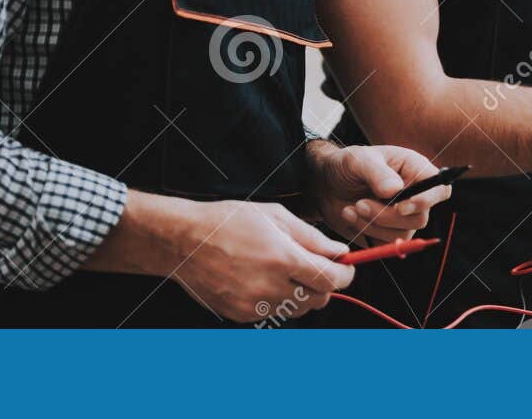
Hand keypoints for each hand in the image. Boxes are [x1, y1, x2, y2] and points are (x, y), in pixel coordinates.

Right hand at [170, 200, 354, 322]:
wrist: (185, 241)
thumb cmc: (229, 222)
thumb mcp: (275, 217)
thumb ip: (312, 237)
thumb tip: (341, 252)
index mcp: (281, 258)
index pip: (331, 280)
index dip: (346, 275)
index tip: (346, 268)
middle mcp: (270, 286)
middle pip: (319, 298)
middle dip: (324, 283)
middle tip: (315, 265)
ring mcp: (255, 304)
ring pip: (299, 308)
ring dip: (302, 291)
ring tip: (284, 268)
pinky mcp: (242, 315)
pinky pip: (275, 312)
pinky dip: (279, 299)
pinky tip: (263, 278)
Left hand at [308, 142, 452, 244]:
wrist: (326, 183)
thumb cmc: (346, 164)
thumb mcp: (358, 160)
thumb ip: (377, 172)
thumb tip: (395, 190)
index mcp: (415, 170)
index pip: (440, 189)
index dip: (426, 201)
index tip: (400, 206)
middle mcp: (414, 195)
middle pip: (420, 218)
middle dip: (387, 216)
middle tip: (360, 204)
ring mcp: (402, 216)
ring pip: (403, 234)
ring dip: (374, 225)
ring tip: (351, 208)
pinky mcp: (388, 232)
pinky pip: (387, 244)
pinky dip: (367, 233)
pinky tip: (351, 216)